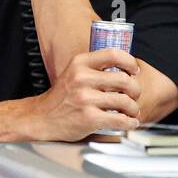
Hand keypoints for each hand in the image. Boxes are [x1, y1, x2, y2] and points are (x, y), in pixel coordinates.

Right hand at [23, 48, 139, 140]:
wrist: (42, 118)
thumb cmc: (62, 97)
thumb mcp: (74, 73)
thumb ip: (95, 68)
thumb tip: (126, 70)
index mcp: (80, 63)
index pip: (113, 54)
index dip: (130, 62)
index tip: (134, 70)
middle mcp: (82, 78)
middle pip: (124, 80)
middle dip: (136, 89)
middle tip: (135, 95)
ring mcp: (85, 99)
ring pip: (125, 101)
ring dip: (134, 108)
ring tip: (132, 111)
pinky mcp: (89, 118)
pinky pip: (120, 120)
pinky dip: (130, 122)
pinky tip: (129, 122)